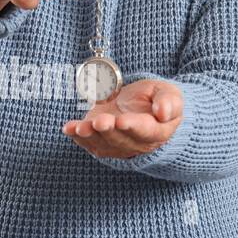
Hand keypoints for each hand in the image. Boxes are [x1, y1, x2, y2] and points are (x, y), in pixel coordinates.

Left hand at [62, 79, 183, 159]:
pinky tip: (68, 129)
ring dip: (90, 136)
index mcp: (157, 131)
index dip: (133, 127)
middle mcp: (136, 143)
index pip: (145, 131)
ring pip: (102, 144)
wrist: (143, 105)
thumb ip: (169, 101)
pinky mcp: (101, 141)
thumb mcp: (168, 92)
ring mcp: (117, 145)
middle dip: (107, 131)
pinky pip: (88, 143)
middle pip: (120, 140)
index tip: (122, 121)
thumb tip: (163, 112)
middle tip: (99, 121)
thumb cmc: (157, 98)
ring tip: (80, 127)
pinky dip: (77, 137)